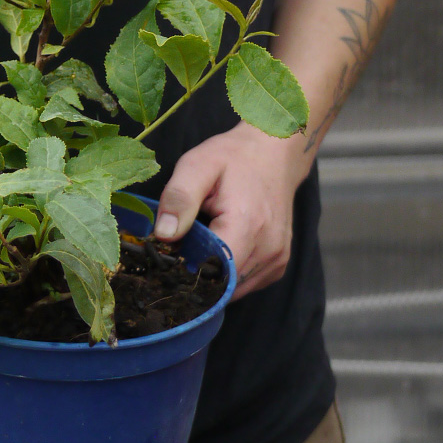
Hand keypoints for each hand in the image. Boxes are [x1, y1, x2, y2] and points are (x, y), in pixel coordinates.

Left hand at [152, 123, 311, 299]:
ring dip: (212, 275)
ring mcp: (277, 260)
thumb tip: (164, 234)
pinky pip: (246, 283)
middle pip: (222, 284)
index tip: (166, 259)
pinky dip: (227, 274)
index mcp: (246, 226)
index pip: (212, 272)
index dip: (185, 271)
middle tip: (177, 251)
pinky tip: (216, 250)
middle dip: (195, 274)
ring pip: (233, 289)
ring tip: (198, 246)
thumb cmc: (233, 157)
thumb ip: (179, 199)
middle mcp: (268, 249)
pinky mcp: (278, 264)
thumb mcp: (197, 166)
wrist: (273, 152)